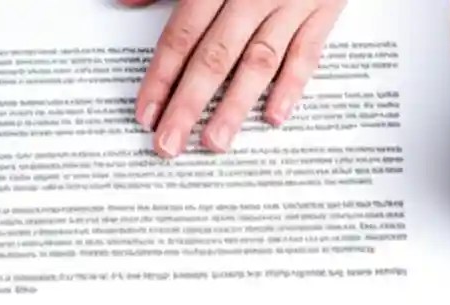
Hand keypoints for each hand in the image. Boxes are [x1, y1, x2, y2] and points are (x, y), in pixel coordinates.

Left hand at [119, 0, 345, 156]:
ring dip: (236, 106)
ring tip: (215, 142)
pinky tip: (275, 116)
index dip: (161, 77)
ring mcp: (292, 1)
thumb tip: (124, 0)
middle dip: (189, 105)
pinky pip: (309, 52)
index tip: (145, 114)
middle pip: (215, 56)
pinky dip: (293, 86)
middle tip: (169, 145)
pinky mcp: (326, 6)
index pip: (182, 35)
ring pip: (259, 61)